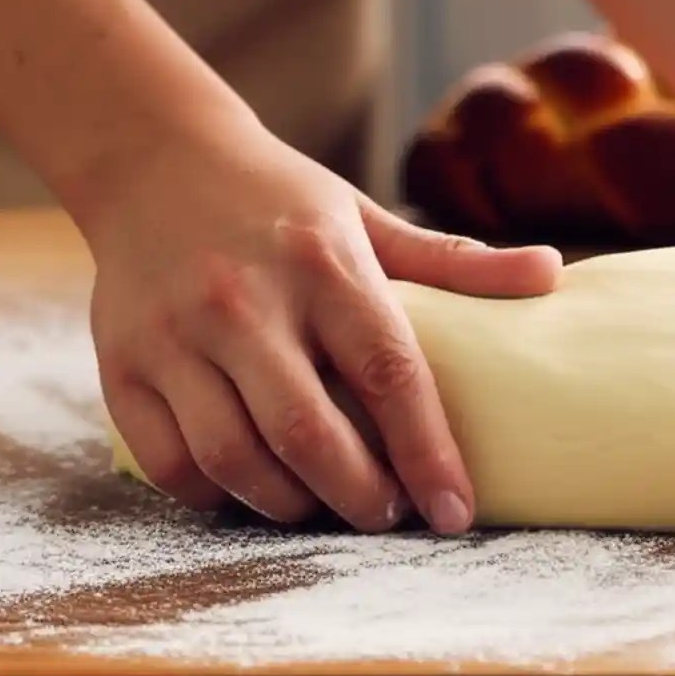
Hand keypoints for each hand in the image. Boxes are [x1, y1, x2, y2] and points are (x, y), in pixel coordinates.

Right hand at [82, 125, 561, 532]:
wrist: (155, 160)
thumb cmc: (282, 201)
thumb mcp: (368, 218)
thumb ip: (455, 262)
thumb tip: (553, 273)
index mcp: (321, 263)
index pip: (389, 373)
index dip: (429, 453)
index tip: (457, 512)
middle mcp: (244, 300)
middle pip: (307, 433)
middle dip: (360, 497)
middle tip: (390, 515)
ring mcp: (174, 334)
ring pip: (234, 458)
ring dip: (290, 505)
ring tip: (325, 503)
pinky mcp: (121, 362)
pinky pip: (170, 462)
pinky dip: (216, 494)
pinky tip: (252, 489)